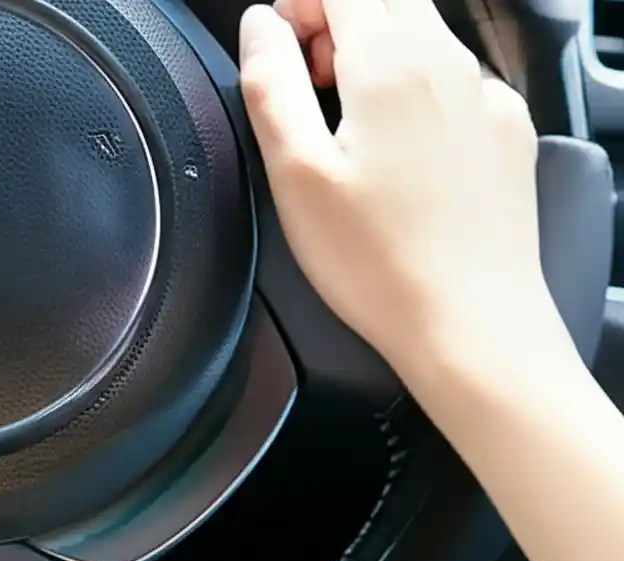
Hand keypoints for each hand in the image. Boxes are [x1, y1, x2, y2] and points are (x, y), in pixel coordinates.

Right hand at [239, 0, 566, 384]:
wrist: (471, 323)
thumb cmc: (378, 261)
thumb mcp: (294, 172)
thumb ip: (271, 82)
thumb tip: (260, 24)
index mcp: (392, 65)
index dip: (299, 4)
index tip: (279, 50)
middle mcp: (449, 65)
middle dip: (334, 22)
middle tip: (306, 86)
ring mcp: (485, 96)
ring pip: (421, 32)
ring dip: (372, 52)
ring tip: (345, 124)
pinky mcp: (504, 130)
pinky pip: (452, 77)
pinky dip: (413, 87)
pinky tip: (395, 153)